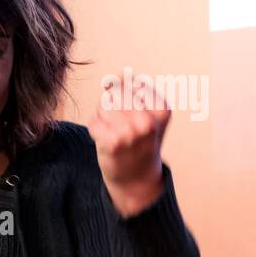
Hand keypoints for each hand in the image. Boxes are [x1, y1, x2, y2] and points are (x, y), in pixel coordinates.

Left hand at [90, 74, 170, 215]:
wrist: (137, 177)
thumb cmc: (140, 139)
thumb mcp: (147, 112)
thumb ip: (132, 90)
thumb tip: (111, 79)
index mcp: (162, 108)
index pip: (130, 81)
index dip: (125, 95)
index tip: (135, 115)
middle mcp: (149, 120)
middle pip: (115, 91)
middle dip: (112, 105)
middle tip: (122, 125)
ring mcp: (131, 132)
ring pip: (103, 105)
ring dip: (103, 117)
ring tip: (115, 132)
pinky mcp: (112, 143)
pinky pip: (93, 122)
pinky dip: (96, 130)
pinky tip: (107, 142)